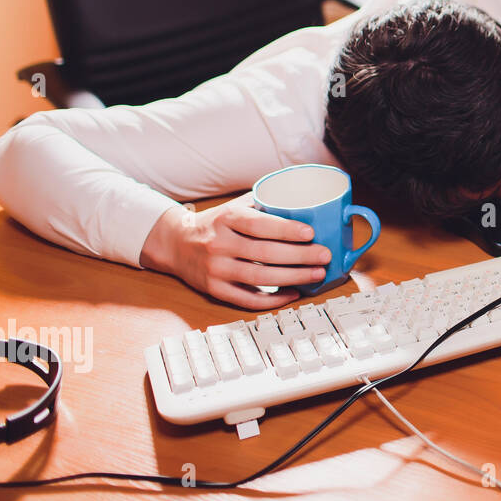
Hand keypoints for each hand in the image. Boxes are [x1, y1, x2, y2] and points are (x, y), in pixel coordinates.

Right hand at [140, 194, 330, 308]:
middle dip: (300, 256)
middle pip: (265, 254)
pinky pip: (247, 299)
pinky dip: (273, 299)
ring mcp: (215, 269)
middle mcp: (219, 244)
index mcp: (226, 219)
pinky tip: (293, 293)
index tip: (311, 232)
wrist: (175, 244)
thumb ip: (264, 203)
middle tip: (324, 256)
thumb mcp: (234, 206)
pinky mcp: (214, 289)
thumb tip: (306, 200)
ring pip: (260, 278)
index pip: (259, 225)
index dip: (286, 229)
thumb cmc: (216, 223)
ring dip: (293, 278)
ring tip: (317, 274)